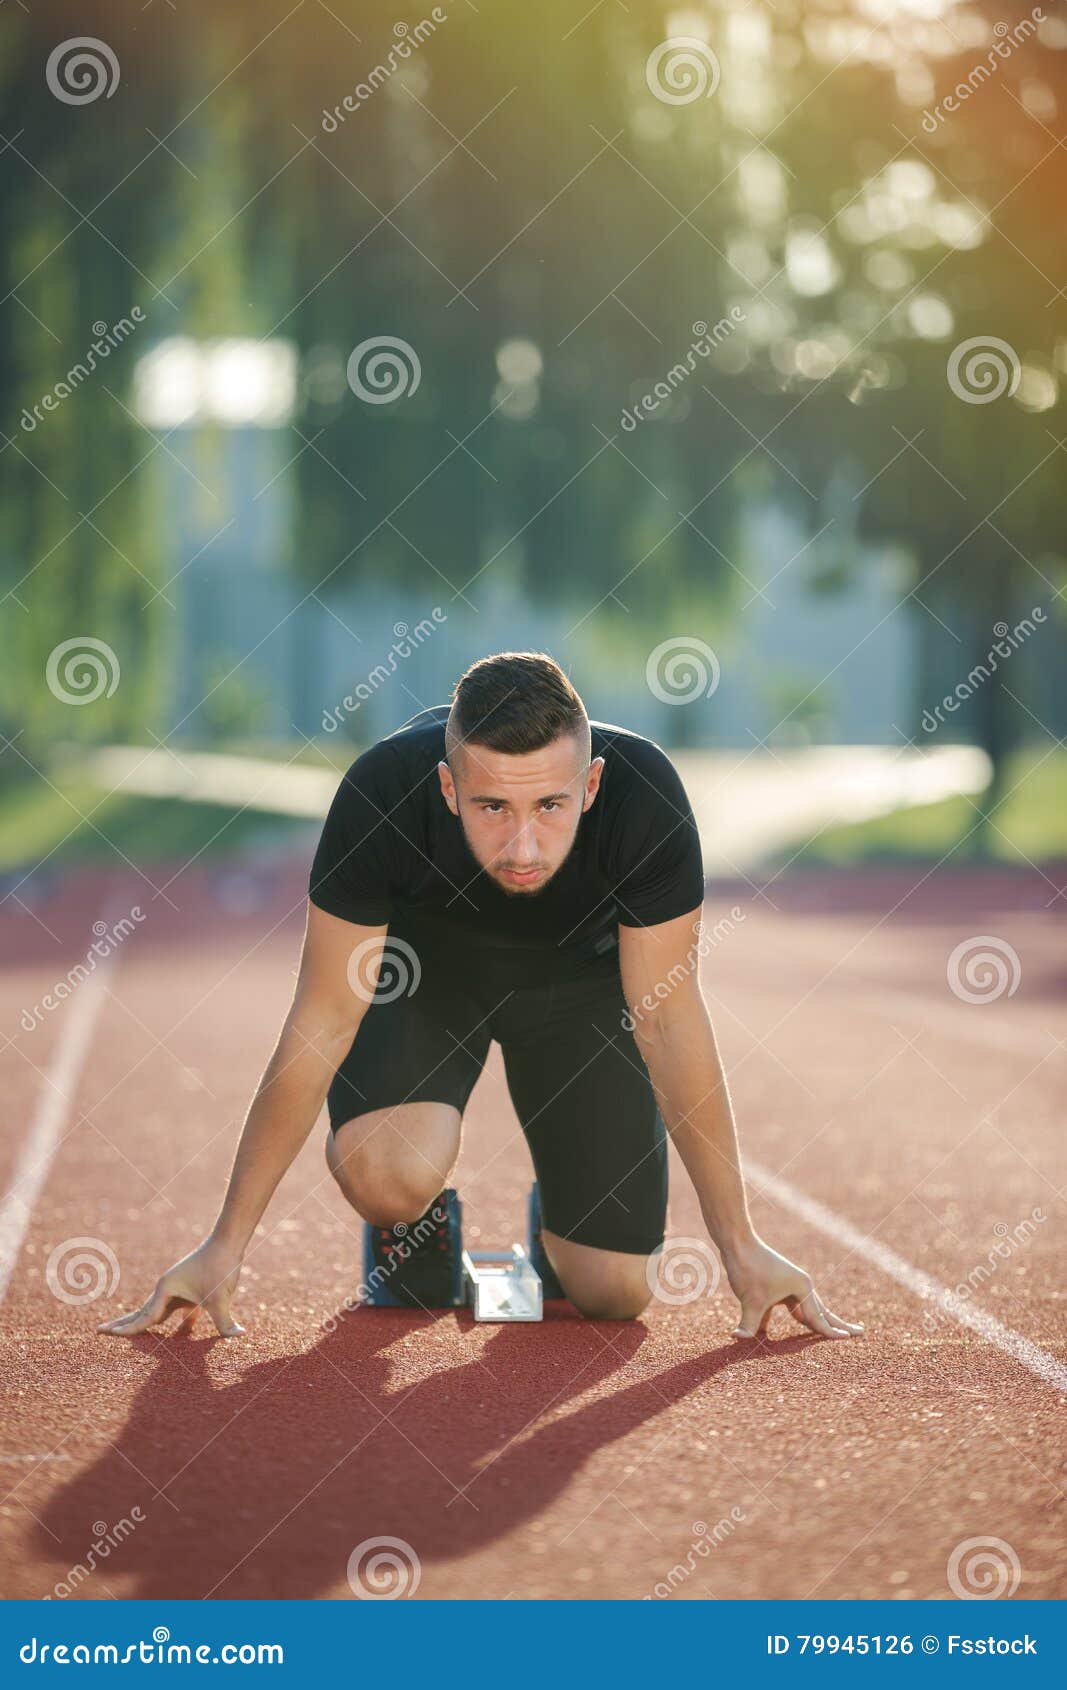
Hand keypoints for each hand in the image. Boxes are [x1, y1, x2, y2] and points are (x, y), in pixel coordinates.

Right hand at [98, 1236, 245, 1338]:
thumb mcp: (220, 1298)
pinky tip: (179, 1336)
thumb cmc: (220, 1267)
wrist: (228, 1241)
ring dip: (145, 1324)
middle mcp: (167, 1288)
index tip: (108, 1334)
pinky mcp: (192, 1290)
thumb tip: (237, 1336)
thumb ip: (225, 1322)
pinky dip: (175, 1324)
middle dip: (123, 1323)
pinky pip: (178, 1311)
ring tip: (126, 1332)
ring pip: (158, 1311)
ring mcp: (178, 1289)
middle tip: (99, 1331)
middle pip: (142, 1311)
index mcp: (166, 1289)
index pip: (144, 1316)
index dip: (128, 1329)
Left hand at [725, 1237, 862, 1340]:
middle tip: (861, 1333)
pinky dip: (797, 1318)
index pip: (817, 1317)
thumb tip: (738, 1338)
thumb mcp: (751, 1300)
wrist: (737, 1242)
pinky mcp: (779, 1285)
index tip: (847, 1340)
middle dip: (839, 1323)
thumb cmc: (748, 1269)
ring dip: (819, 1322)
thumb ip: (749, 1324)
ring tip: (837, 1331)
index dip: (830, 1332)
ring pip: (808, 1309)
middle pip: (822, 1310)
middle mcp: (800, 1285)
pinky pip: (792, 1307)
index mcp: (801, 1288)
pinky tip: (800, 1328)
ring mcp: (791, 1284)